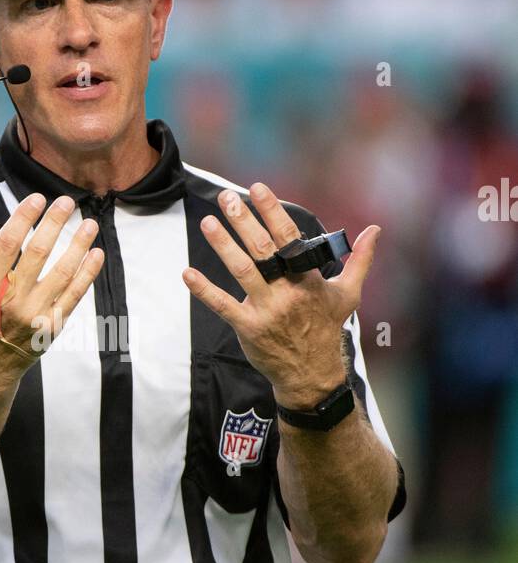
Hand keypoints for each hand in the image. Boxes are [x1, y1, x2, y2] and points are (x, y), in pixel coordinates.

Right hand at [0, 194, 103, 374]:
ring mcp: (34, 317)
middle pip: (38, 254)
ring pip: (62, 274)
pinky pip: (74, 296)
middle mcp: (11, 303)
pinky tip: (96, 253)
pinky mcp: (51, 328)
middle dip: (54, 224)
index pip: (7, 245)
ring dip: (78, 245)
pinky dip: (88, 274)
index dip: (23, 219)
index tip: (36, 198)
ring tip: (89, 223)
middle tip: (66, 201)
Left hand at [182, 182, 380, 406]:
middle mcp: (288, 292)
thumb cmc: (327, 327)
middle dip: (243, 221)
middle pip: (263, 249)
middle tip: (227, 197)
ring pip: (242, 272)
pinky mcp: (248, 328)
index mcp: (309, 279)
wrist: (311, 373)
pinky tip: (187, 273)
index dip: (273, 212)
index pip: (289, 238)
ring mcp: (267, 310)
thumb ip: (360, 260)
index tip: (258, 189)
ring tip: (208, 222)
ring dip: (223, 246)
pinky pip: (223, 306)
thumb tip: (376, 229)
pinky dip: (204, 290)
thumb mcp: (348, 294)